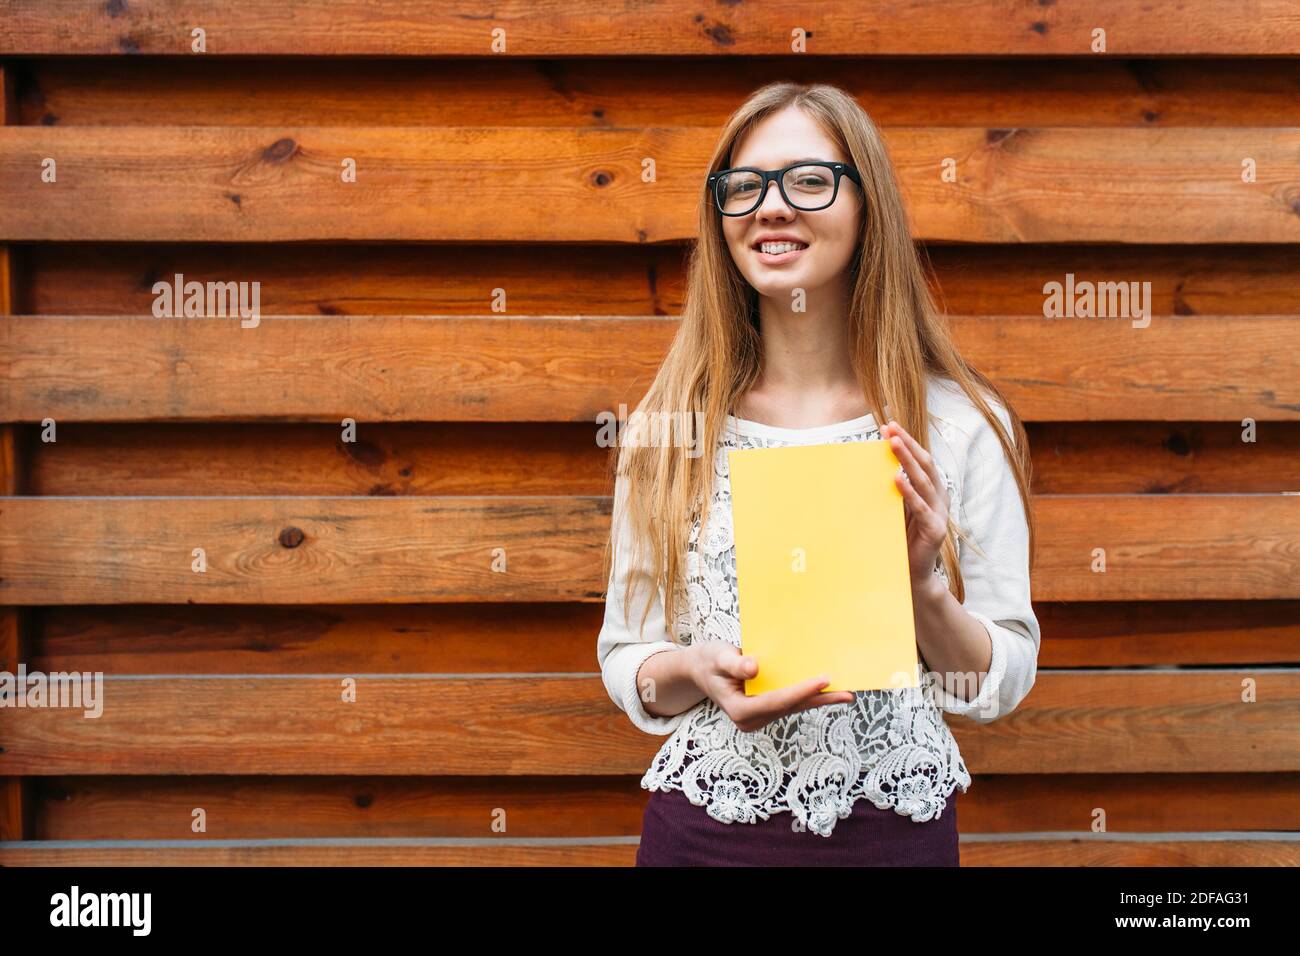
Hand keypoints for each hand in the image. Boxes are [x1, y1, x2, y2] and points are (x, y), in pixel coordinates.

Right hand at [688, 641, 854, 732]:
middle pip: (790, 708)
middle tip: (847, 693)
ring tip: (846, 694)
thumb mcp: (718, 657)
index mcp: (739, 710)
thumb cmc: (708, 660)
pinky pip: (790, 704)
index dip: (801, 691)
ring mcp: (759, 718)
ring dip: (819, 700)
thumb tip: (754, 669)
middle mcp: (751, 719)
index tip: (823, 679)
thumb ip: (735, 664)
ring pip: (793, 708)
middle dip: (819, 699)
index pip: (776, 701)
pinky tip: (827, 691)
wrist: (700, 670)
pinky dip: (808, 696)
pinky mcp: (765, 711)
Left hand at [880, 419, 949, 588]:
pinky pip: (920, 508)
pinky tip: (897, 479)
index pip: (920, 459)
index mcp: (932, 489)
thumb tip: (871, 465)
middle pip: (924, 464)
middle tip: (890, 428)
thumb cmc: (902, 538)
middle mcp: (939, 497)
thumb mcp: (897, 508)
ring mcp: (939, 513)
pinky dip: (909, 492)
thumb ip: (893, 489)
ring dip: (907, 460)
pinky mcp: (935, 530)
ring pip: (924, 480)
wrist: (913, 573)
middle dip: (907, 444)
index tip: (888, 425)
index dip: (906, 441)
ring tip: (893, 443)